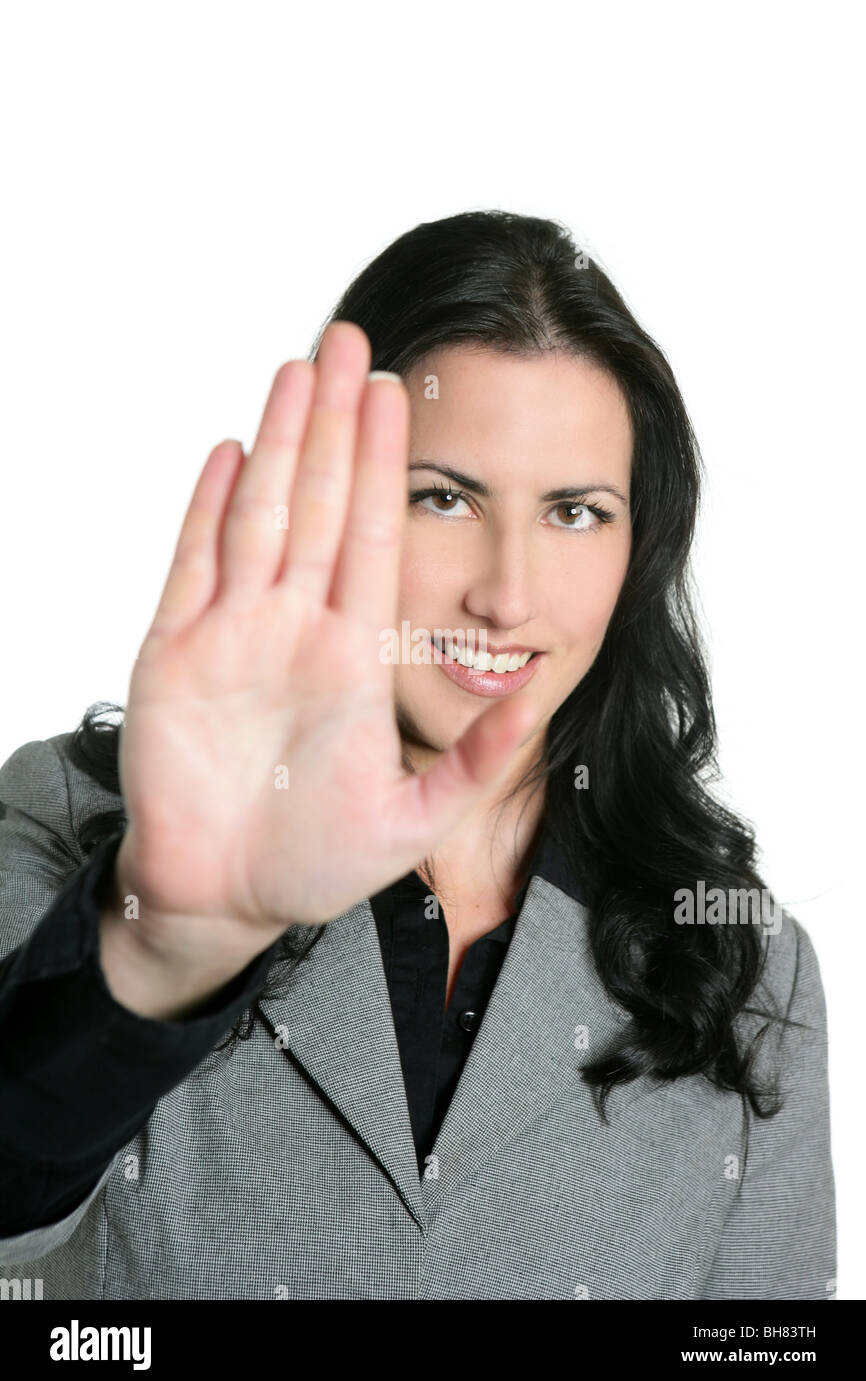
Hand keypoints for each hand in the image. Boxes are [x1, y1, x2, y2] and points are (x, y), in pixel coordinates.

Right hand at [115, 321, 537, 966]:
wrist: (224, 901)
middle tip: (351, 337)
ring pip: (262, 514)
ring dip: (280, 442)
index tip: (402, 394)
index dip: (387, 465)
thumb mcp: (417, 816)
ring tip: (299, 369)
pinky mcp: (174, 654)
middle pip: (322, 503)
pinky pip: (193, 565)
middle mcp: (297, 629)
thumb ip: (478, 757)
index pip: (376, 537)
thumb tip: (543, 694)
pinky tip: (232, 452)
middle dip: (336, 421)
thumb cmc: (314, 863)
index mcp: (354, 655)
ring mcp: (234, 634)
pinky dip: (208, 509)